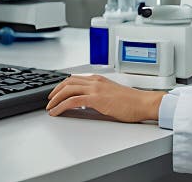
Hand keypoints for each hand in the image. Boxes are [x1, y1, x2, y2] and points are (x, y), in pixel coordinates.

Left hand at [46, 74, 165, 122]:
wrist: (142, 103)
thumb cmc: (131, 101)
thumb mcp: (111, 94)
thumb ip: (98, 95)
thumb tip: (86, 102)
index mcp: (98, 79)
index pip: (74, 78)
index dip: (62, 85)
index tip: (55, 93)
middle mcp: (95, 81)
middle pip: (68, 82)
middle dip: (55, 91)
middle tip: (49, 100)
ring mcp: (95, 89)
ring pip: (67, 90)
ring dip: (55, 99)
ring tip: (50, 108)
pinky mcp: (96, 99)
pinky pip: (73, 101)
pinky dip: (61, 106)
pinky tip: (57, 112)